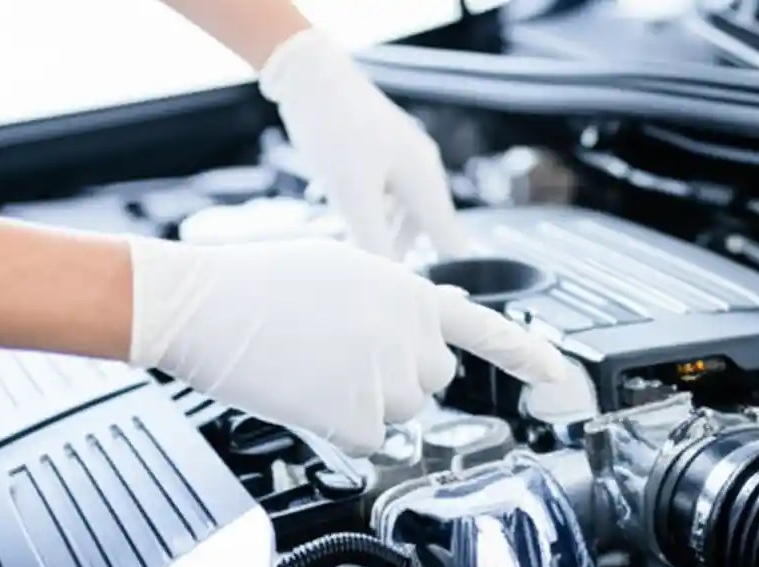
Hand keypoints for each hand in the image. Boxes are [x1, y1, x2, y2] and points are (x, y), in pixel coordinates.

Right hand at [127, 238, 565, 455]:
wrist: (203, 303)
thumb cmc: (258, 285)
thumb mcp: (342, 271)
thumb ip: (395, 301)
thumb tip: (431, 322)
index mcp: (408, 290)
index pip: (483, 326)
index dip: (526, 354)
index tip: (558, 375)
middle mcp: (410, 331)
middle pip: (434, 382)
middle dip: (399, 379)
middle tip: (342, 358)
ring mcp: (388, 373)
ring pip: (403, 415)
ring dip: (367, 405)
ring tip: (316, 369)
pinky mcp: (360, 413)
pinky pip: (371, 442)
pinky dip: (341, 432)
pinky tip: (308, 396)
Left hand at [259, 28, 467, 260]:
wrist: (308, 73)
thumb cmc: (335, 129)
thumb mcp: (352, 193)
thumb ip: (372, 239)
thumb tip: (389, 281)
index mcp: (425, 181)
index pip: (450, 240)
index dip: (447, 272)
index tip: (431, 300)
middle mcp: (420, 171)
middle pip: (419, 230)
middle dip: (395, 254)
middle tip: (369, 277)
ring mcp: (399, 160)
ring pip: (395, 213)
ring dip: (372, 232)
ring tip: (342, 245)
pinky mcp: (376, 153)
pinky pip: (378, 195)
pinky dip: (361, 211)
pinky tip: (332, 215)